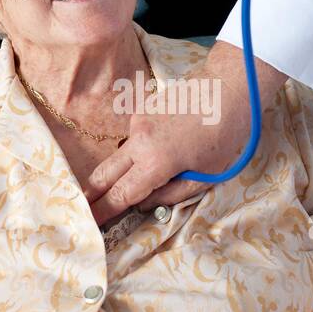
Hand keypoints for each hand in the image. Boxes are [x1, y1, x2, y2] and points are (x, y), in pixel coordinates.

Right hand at [84, 78, 248, 224]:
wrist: (229, 88)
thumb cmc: (226, 136)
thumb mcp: (205, 177)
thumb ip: (171, 194)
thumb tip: (144, 203)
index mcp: (156, 161)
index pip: (122, 194)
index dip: (103, 211)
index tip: (90, 223)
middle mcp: (139, 141)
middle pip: (105, 173)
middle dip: (92, 193)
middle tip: (82, 207)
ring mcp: (138, 122)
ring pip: (120, 154)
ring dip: (119, 170)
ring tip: (132, 180)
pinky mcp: (142, 110)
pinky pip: (134, 138)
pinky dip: (139, 149)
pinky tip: (162, 148)